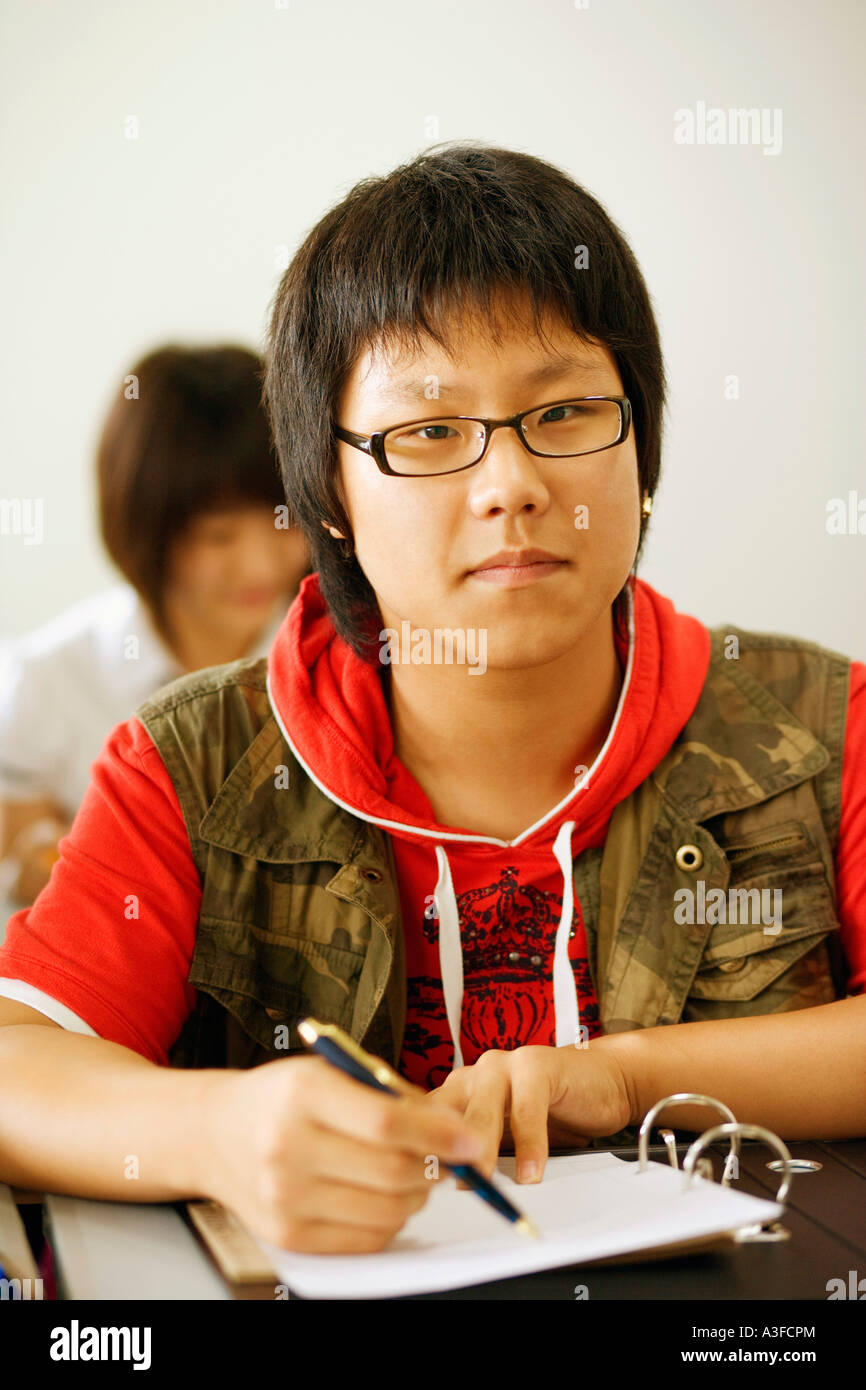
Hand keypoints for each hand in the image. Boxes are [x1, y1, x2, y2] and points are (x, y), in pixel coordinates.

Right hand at [201, 1055, 484, 1253]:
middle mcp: (287, 1147)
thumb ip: (392, 1094)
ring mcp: (284, 1197)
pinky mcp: (288, 1235)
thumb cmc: (284, 1097)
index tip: (470, 1140)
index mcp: (302, 1094)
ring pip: (385, 1211)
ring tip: (411, 1173)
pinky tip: (383, 1196)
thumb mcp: (332, 1071)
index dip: (438, 1134)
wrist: (217, 1133)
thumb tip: (454, 1129)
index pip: (386, 1122)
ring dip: (416, 1196)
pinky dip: (389, 1220)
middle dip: (434, 1167)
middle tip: (445, 1157)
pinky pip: (365, 1240)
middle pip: (390, 1172)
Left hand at [428, 1043, 633, 1183]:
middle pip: (445, 1119)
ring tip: (479, 1182)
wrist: (602, 1080)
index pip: (423, 1122)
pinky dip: (530, 1145)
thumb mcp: (504, 1134)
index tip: (413, 1187)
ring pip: (482, 1113)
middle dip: (440, 1154)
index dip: (417, 1152)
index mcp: (457, 1090)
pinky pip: (528, 1110)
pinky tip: (531, 1172)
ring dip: (479, 1151)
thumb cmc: (549, 1111)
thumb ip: (474, 1150)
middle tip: (434, 1188)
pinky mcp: (536, 1064)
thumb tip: (442, 1189)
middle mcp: (473, 1075)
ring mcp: (504, 1066)